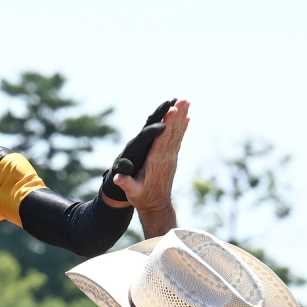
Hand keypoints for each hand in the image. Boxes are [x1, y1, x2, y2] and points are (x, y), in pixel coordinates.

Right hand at [110, 99, 189, 213]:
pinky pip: (178, 139)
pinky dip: (183, 127)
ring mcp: (171, 157)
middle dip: (178, 116)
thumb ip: (126, 184)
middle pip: (173, 133)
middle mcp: (166, 157)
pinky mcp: (172, 158)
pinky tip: (188, 117)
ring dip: (182, 117)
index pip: (162, 140)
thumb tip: (117, 178)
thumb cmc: (141, 198)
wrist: (156, 206)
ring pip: (177, 133)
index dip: (167, 126)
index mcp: (156, 162)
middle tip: (183, 100)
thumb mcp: (132, 193)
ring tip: (187, 101)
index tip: (172, 111)